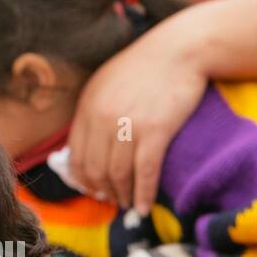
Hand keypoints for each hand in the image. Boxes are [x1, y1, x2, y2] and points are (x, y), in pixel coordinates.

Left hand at [66, 23, 206, 214]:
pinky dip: (142, 195)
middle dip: (101, 190)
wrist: (181, 49)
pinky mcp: (156, 131)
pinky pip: (144, 173)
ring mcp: (127, 125)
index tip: (91, 188)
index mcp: (87, 106)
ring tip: (127, 206)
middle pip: (94, 168)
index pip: (76, 153)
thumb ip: (95, 111)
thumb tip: (90, 145)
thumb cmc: (147, 67)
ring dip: (121, 196)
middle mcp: (102, 117)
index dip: (82, 177)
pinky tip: (143, 207)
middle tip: (110, 200)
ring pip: (117, 174)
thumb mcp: (107, 84)